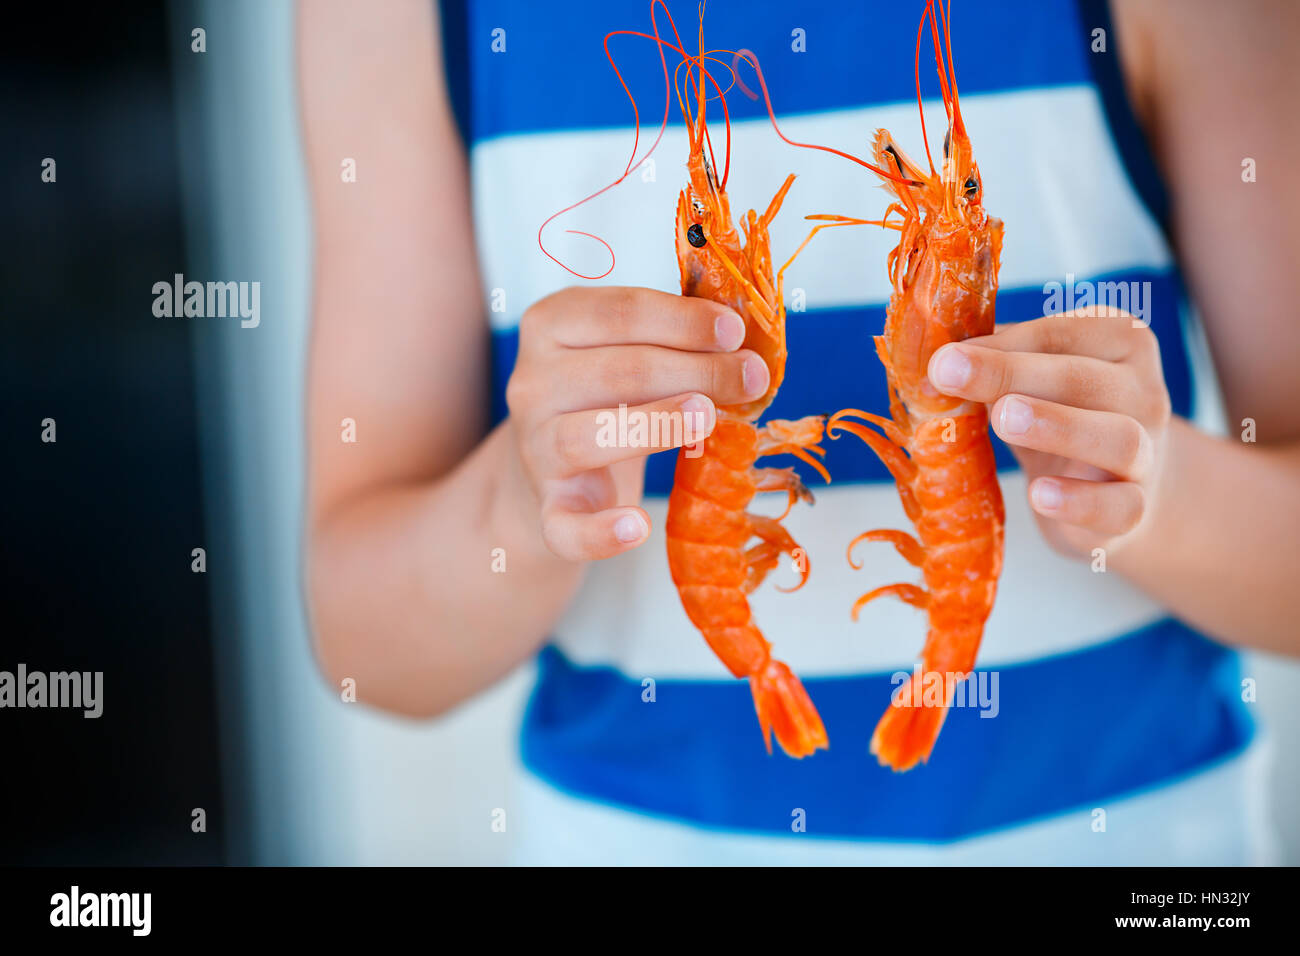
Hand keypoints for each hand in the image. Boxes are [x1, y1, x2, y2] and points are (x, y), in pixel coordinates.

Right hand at [505, 286, 769, 560]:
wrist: (553, 461)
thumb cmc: (607, 392)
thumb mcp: (628, 348)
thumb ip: (673, 336)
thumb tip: (745, 337)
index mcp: (551, 325)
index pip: (619, 313)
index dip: (682, 320)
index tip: (735, 330)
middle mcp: (531, 385)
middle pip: (615, 372)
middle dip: (693, 370)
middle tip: (751, 376)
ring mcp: (535, 449)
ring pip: (587, 437)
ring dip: (654, 425)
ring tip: (708, 417)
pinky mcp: (548, 508)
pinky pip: (566, 527)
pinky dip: (601, 532)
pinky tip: (639, 526)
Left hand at [926, 309, 1172, 560]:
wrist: (1117, 489)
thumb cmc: (1062, 417)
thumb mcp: (1031, 382)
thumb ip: (993, 363)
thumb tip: (935, 358)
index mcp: (1117, 343)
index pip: (1057, 335)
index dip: (997, 345)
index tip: (940, 356)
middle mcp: (1142, 392)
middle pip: (1082, 379)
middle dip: (1012, 373)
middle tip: (951, 373)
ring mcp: (1147, 453)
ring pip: (1116, 436)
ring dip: (1057, 426)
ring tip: (1003, 419)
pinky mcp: (1137, 507)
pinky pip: (1119, 505)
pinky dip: (1080, 501)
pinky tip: (1039, 494)